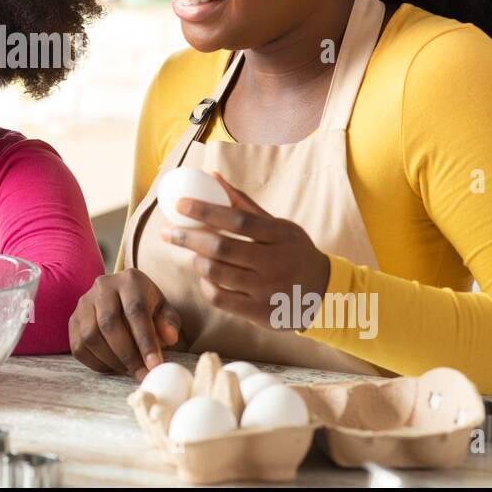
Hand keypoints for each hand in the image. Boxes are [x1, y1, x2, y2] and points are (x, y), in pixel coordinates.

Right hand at [69, 269, 180, 381]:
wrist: (124, 299)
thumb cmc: (147, 306)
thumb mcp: (164, 311)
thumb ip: (169, 323)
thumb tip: (169, 338)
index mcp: (130, 280)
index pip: (135, 310)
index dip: (145, 341)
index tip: (154, 365)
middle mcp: (103, 286)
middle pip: (109, 323)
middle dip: (127, 355)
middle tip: (141, 374)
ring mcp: (84, 302)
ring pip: (90, 336)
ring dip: (110, 360)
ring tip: (128, 370)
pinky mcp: (72, 319)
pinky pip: (78, 347)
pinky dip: (95, 363)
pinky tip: (112, 367)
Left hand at [159, 172, 331, 330]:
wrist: (323, 293)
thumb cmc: (293, 252)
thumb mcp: (278, 227)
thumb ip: (244, 205)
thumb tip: (212, 177)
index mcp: (281, 235)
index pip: (238, 220)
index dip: (206, 210)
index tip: (180, 204)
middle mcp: (277, 263)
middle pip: (223, 249)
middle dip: (188, 238)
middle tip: (167, 232)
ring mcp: (269, 291)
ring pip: (218, 274)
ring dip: (197, 262)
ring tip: (192, 254)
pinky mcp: (262, 314)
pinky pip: (221, 299)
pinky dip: (206, 286)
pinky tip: (204, 277)